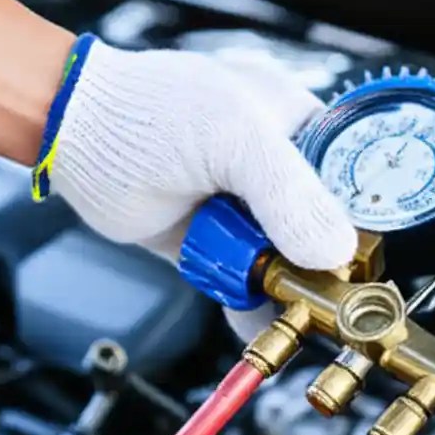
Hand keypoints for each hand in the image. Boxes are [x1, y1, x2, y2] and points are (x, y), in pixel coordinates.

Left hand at [48, 37, 356, 337]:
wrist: (72, 135)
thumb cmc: (147, 110)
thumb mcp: (234, 140)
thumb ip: (290, 197)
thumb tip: (333, 251)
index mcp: (295, 123)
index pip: (351, 177)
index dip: (360, 217)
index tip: (361, 257)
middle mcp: (274, 166)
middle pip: (322, 228)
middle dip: (324, 265)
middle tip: (329, 296)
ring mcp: (240, 208)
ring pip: (284, 261)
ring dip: (290, 290)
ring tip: (298, 313)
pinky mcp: (208, 242)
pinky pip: (243, 282)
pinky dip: (253, 307)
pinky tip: (264, 325)